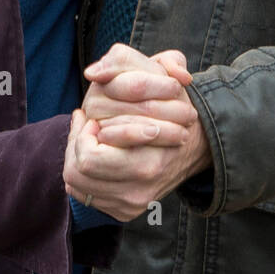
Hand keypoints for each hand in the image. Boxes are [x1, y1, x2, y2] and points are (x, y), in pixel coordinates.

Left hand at [63, 45, 211, 220]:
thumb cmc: (170, 101)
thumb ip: (124, 61)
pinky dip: (85, 175)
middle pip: (79, 171)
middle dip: (77, 144)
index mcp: (147, 154)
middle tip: (90, 126)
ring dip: (77, 157)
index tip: (94, 117)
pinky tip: (98, 154)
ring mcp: (135, 200)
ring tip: (91, 138)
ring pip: (78, 185)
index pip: (88, 155)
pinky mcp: (127, 211)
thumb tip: (94, 73)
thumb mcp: (154, 70)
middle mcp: (142, 183)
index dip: (84, 130)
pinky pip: (87, 196)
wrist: (197, 141)